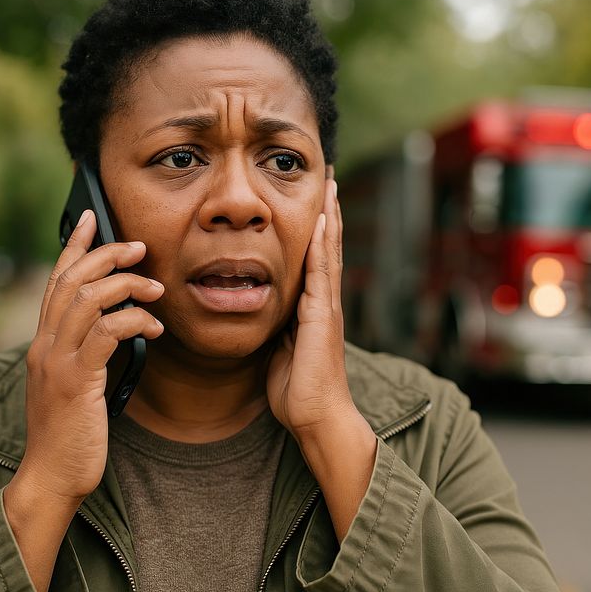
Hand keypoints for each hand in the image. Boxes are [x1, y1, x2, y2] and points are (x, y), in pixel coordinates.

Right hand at [16, 209, 164, 505]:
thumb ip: (85, 355)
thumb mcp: (74, 387)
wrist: (51, 477)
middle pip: (71, 280)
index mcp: (44, 344)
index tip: (91, 218)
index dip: (73, 246)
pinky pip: (107, 333)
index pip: (55, 281)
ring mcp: (57, 362)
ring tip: (156, 288)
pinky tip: (156, 329)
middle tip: (139, 246)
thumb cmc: (69, 435)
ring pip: (88, 298)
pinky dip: (135, 321)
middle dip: (106, 254)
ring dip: (127, 285)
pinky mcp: (76, 381)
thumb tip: (114, 331)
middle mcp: (44, 346)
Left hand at [266, 179, 354, 435]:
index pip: (316, 258)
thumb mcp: (280, 350)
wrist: (317, 417)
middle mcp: (324, 301)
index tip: (316, 197)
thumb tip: (259, 312)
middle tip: (329, 174)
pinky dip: (323, 244)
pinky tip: (323, 220)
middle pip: (328, 245)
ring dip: (330, 215)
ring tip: (330, 183)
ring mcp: (326, 307)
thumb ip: (276, 327)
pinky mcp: (322, 316)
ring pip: (328, 251)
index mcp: (313, 308)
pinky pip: (321, 272)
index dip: (317, 227)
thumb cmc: (297, 391)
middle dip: (328, 210)